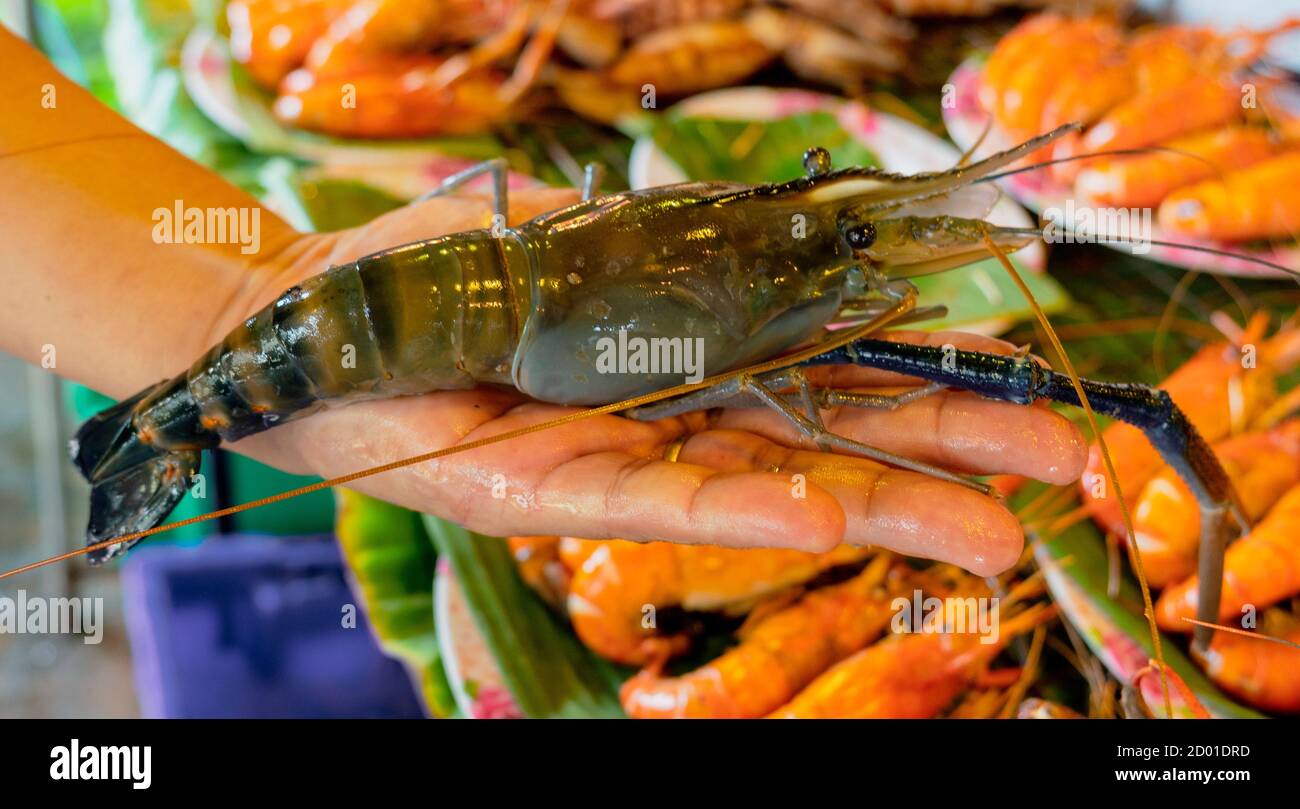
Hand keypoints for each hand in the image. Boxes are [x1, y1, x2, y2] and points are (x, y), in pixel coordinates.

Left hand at [232, 188, 1086, 575]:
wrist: (317, 325)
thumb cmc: (445, 273)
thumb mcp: (579, 235)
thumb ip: (673, 246)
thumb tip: (782, 231)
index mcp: (689, 349)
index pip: (830, 366)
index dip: (923, 375)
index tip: (1020, 378)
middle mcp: (673, 411)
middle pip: (830, 431)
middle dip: (944, 450)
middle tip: (1063, 470)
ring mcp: (620, 458)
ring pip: (768, 482)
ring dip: (880, 506)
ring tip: (991, 535)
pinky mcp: (551, 495)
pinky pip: (659, 499)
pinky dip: (744, 503)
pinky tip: (827, 515)